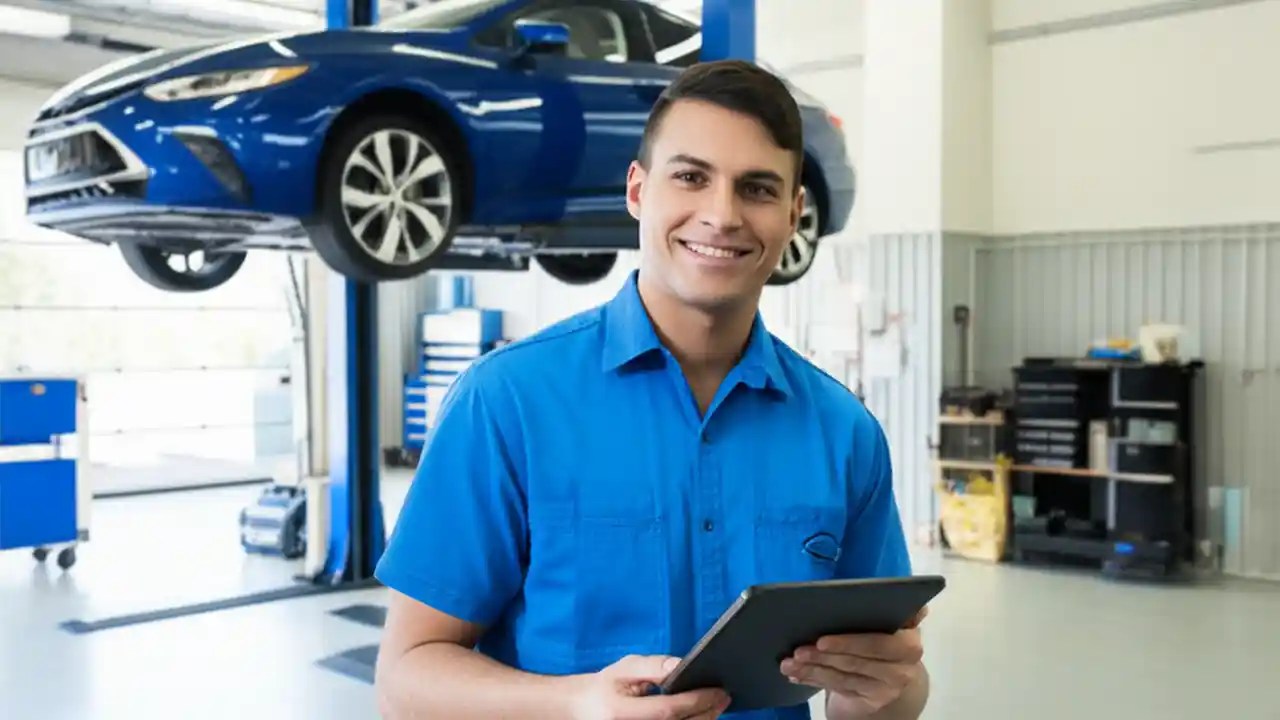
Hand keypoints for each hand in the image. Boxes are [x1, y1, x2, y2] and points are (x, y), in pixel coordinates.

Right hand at [566, 654, 730, 719]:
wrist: (582, 711)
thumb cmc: (605, 687)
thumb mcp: (624, 669)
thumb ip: (653, 666)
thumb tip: (682, 664)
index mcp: (620, 712)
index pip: (667, 710)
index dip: (695, 701)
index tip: (717, 690)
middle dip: (706, 712)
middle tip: (724, 696)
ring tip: (716, 705)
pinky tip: (701, 716)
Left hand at [779, 608, 927, 717]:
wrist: (894, 671)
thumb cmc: (884, 634)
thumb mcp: (889, 619)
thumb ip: (888, 607)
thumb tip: (889, 594)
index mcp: (909, 643)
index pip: (878, 643)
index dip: (849, 643)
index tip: (821, 640)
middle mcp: (903, 669)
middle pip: (856, 662)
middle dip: (822, 656)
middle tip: (797, 651)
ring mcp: (886, 689)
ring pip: (844, 678)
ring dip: (813, 670)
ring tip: (790, 663)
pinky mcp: (871, 701)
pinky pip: (839, 689)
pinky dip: (815, 680)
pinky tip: (797, 674)